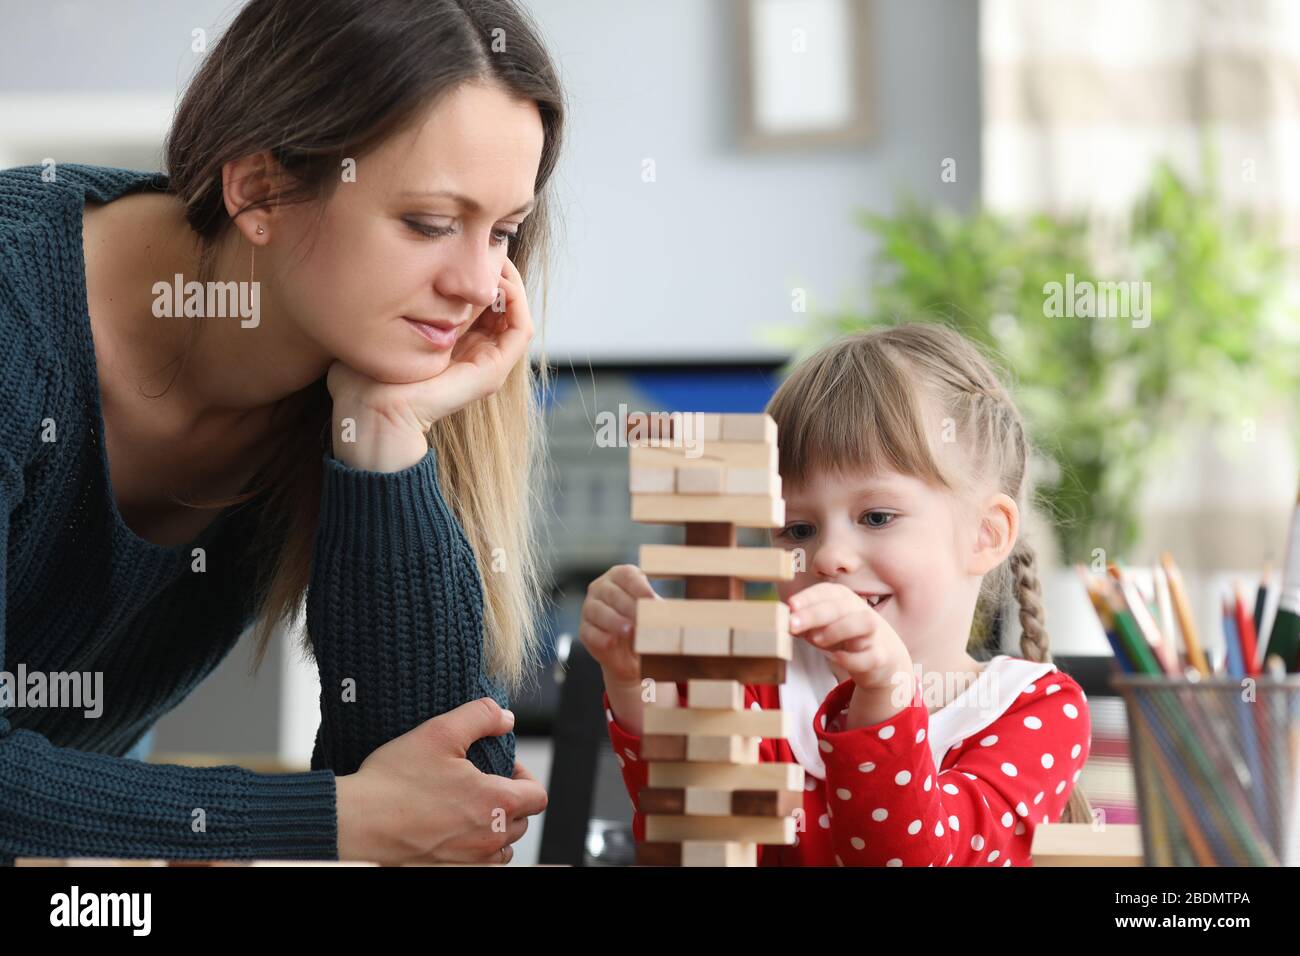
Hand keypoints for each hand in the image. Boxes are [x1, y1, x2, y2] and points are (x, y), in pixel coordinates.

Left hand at [325, 257, 533, 466]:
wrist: (370, 407)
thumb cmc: (368, 368)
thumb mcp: (390, 321)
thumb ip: (408, 299)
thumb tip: (415, 264)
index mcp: (455, 342)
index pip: (482, 298)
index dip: (480, 268)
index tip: (465, 244)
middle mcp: (475, 351)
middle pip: (502, 301)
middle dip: (497, 269)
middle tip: (485, 244)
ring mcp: (487, 363)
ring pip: (516, 312)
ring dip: (510, 281)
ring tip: (495, 258)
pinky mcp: (491, 372)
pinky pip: (521, 329)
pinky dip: (516, 301)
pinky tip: (497, 280)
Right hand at [335, 697, 546, 864]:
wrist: (354, 824)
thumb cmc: (393, 781)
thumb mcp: (439, 733)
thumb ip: (480, 717)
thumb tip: (505, 718)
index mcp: (496, 804)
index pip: (537, 796)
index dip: (525, 776)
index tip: (503, 767)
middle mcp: (489, 840)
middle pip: (521, 822)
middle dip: (509, 800)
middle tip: (480, 783)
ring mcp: (469, 863)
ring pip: (501, 848)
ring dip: (493, 828)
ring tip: (466, 808)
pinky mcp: (448, 873)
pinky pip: (477, 864)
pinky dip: (473, 849)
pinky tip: (449, 829)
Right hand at [579, 564, 656, 685]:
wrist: (632, 654)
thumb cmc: (646, 624)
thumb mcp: (655, 613)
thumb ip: (658, 608)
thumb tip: (666, 609)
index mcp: (621, 576)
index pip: (627, 576)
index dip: (639, 587)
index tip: (651, 599)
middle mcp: (602, 588)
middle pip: (612, 593)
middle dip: (629, 606)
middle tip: (642, 619)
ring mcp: (590, 607)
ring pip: (598, 611)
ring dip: (614, 621)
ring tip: (629, 631)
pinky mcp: (585, 629)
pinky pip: (589, 631)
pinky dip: (600, 637)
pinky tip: (611, 642)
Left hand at [787, 583, 912, 693]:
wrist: (883, 658)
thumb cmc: (845, 638)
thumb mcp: (823, 626)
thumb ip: (805, 623)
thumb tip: (783, 622)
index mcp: (844, 600)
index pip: (827, 592)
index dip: (809, 597)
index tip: (790, 605)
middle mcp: (861, 612)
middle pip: (841, 606)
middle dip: (815, 614)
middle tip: (793, 624)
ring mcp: (874, 634)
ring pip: (862, 623)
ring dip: (837, 629)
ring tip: (815, 640)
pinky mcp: (880, 657)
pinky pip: (870, 656)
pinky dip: (851, 658)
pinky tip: (835, 658)